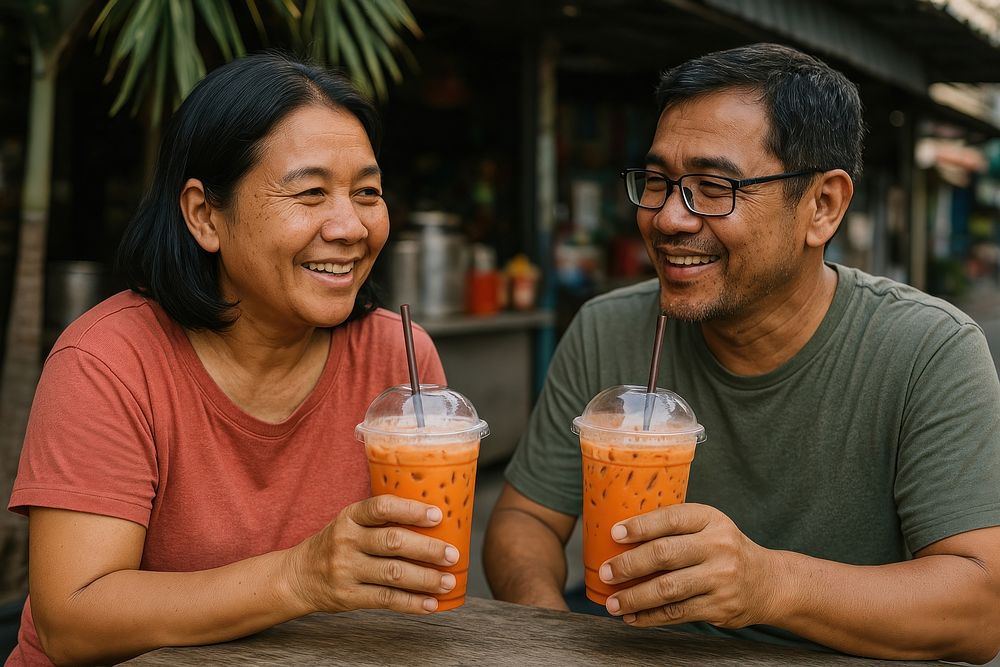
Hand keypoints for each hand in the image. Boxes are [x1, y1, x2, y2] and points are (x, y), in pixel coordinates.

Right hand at [285, 495, 459, 614]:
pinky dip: (412, 603)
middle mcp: (346, 540)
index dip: (412, 511)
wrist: (298, 576)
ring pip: (393, 574)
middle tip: (452, 555)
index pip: (382, 507)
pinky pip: (386, 599)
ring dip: (426, 579)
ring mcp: (346, 570)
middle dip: (427, 549)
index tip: (438, 516)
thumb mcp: (351, 522)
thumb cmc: (338, 544)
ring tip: (448, 581)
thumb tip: (436, 522)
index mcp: (350, 516)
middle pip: (393, 542)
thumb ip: (383, 521)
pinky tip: (431, 603)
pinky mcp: (348, 597)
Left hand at [600, 503, 780, 628]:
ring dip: (634, 597)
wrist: (769, 582)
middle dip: (629, 565)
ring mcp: (721, 579)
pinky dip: (650, 617)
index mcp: (711, 520)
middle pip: (665, 555)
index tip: (615, 534)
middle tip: (606, 572)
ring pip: (668, 589)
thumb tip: (621, 537)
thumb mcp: (708, 526)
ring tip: (612, 602)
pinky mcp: (719, 607)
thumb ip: (674, 528)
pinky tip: (632, 617)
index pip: (671, 519)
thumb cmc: (725, 549)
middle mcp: (718, 547)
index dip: (640, 526)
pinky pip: (677, 613)